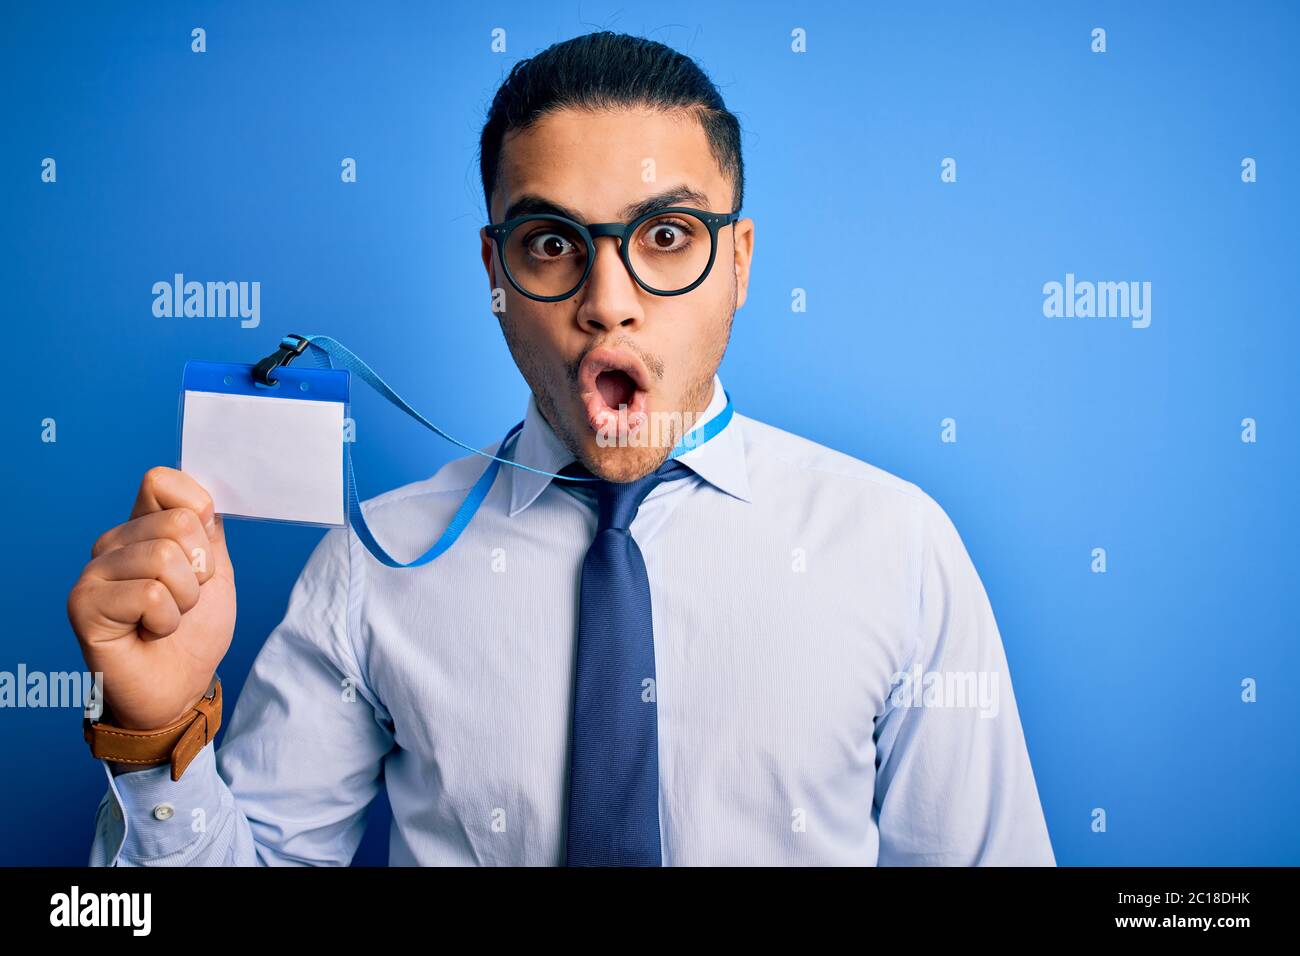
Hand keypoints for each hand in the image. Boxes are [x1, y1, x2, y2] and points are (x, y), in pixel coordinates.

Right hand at [68, 467, 235, 730]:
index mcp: (143, 527)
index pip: (163, 480)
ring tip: (166, 618)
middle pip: (177, 522)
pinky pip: (151, 594)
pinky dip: (166, 620)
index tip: (202, 555)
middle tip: (184, 599)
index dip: (198, 512)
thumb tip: (202, 496)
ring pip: (165, 557)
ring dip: (186, 598)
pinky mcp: (84, 603)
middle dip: (200, 568)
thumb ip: (208, 531)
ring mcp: (95, 571)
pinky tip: (149, 633)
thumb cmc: (195, 632)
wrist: (179, 687)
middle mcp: (113, 542)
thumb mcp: (216, 573)